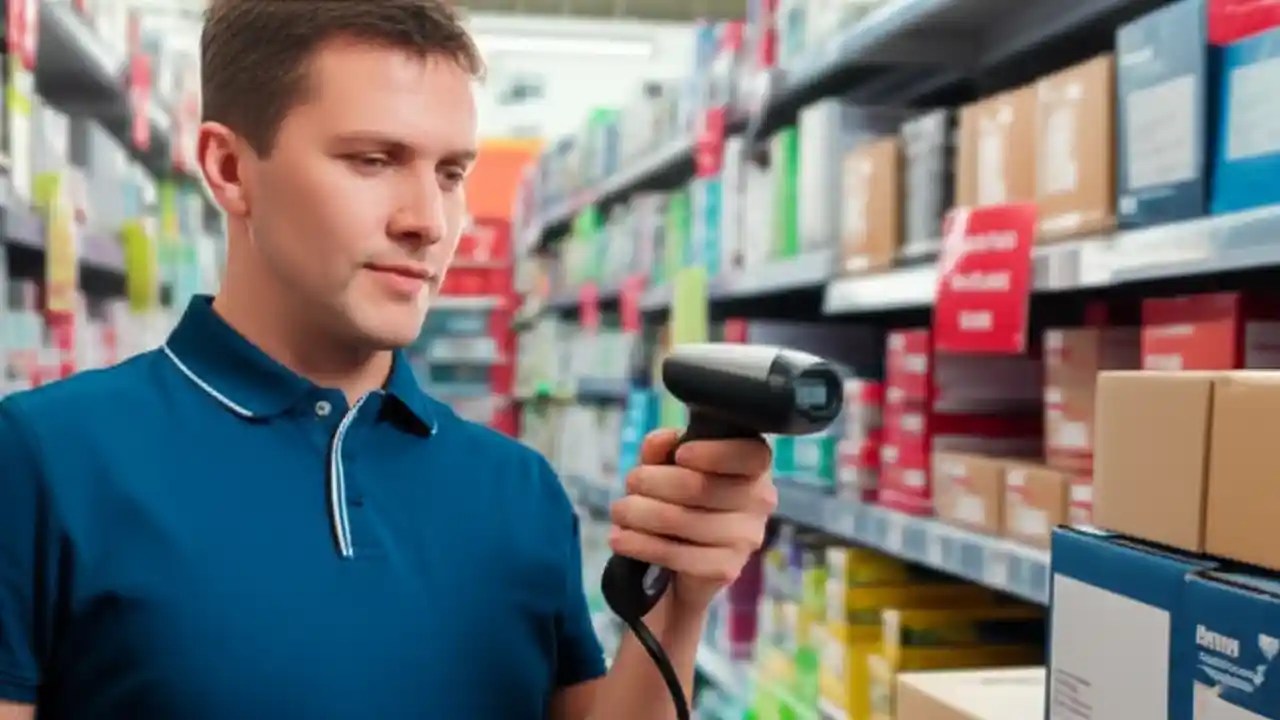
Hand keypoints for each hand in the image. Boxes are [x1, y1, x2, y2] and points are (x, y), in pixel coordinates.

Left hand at [609, 429, 776, 613]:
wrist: (683, 564)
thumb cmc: (681, 500)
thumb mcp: (667, 467)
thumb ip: (664, 449)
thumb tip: (662, 440)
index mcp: (754, 466)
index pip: (748, 455)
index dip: (712, 452)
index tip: (680, 454)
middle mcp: (759, 501)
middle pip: (701, 486)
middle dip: (653, 480)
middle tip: (630, 481)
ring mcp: (746, 538)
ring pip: (682, 519)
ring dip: (639, 513)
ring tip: (619, 511)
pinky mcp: (726, 569)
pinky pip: (677, 554)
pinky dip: (641, 544)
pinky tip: (621, 538)